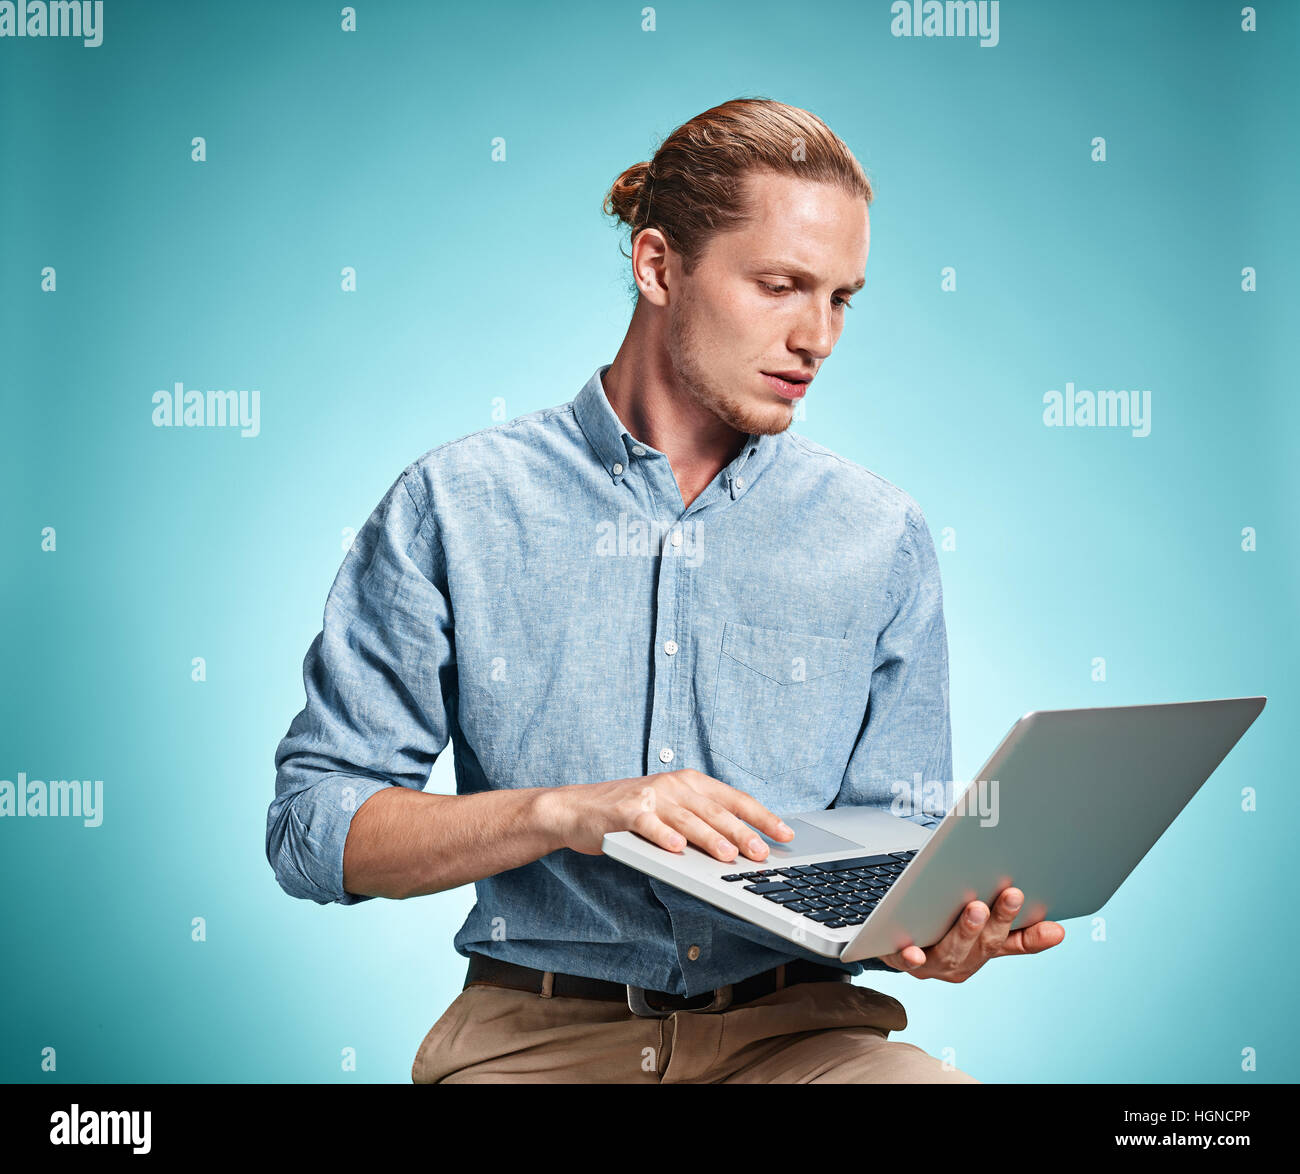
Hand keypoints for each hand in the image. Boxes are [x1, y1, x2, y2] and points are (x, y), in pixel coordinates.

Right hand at [541, 768, 793, 863]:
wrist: (579, 808)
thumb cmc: (631, 811)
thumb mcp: (671, 808)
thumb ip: (702, 821)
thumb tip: (742, 844)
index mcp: (690, 782)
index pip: (734, 799)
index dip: (761, 816)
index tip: (785, 833)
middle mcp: (674, 785)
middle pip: (716, 810)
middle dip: (743, 833)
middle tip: (762, 852)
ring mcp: (651, 797)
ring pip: (688, 820)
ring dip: (710, 838)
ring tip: (729, 856)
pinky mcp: (626, 812)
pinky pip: (649, 825)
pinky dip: (664, 836)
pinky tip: (678, 849)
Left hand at [879, 886, 1064, 980]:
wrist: (890, 935)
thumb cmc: (940, 922)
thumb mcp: (978, 922)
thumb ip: (1008, 920)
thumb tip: (1053, 921)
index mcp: (985, 949)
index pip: (1017, 944)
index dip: (1036, 938)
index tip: (1055, 928)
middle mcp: (963, 961)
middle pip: (987, 945)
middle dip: (1001, 920)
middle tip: (1012, 895)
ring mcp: (934, 964)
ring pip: (953, 953)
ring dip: (967, 932)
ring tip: (976, 909)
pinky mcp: (901, 959)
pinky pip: (906, 962)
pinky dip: (912, 958)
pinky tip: (915, 951)